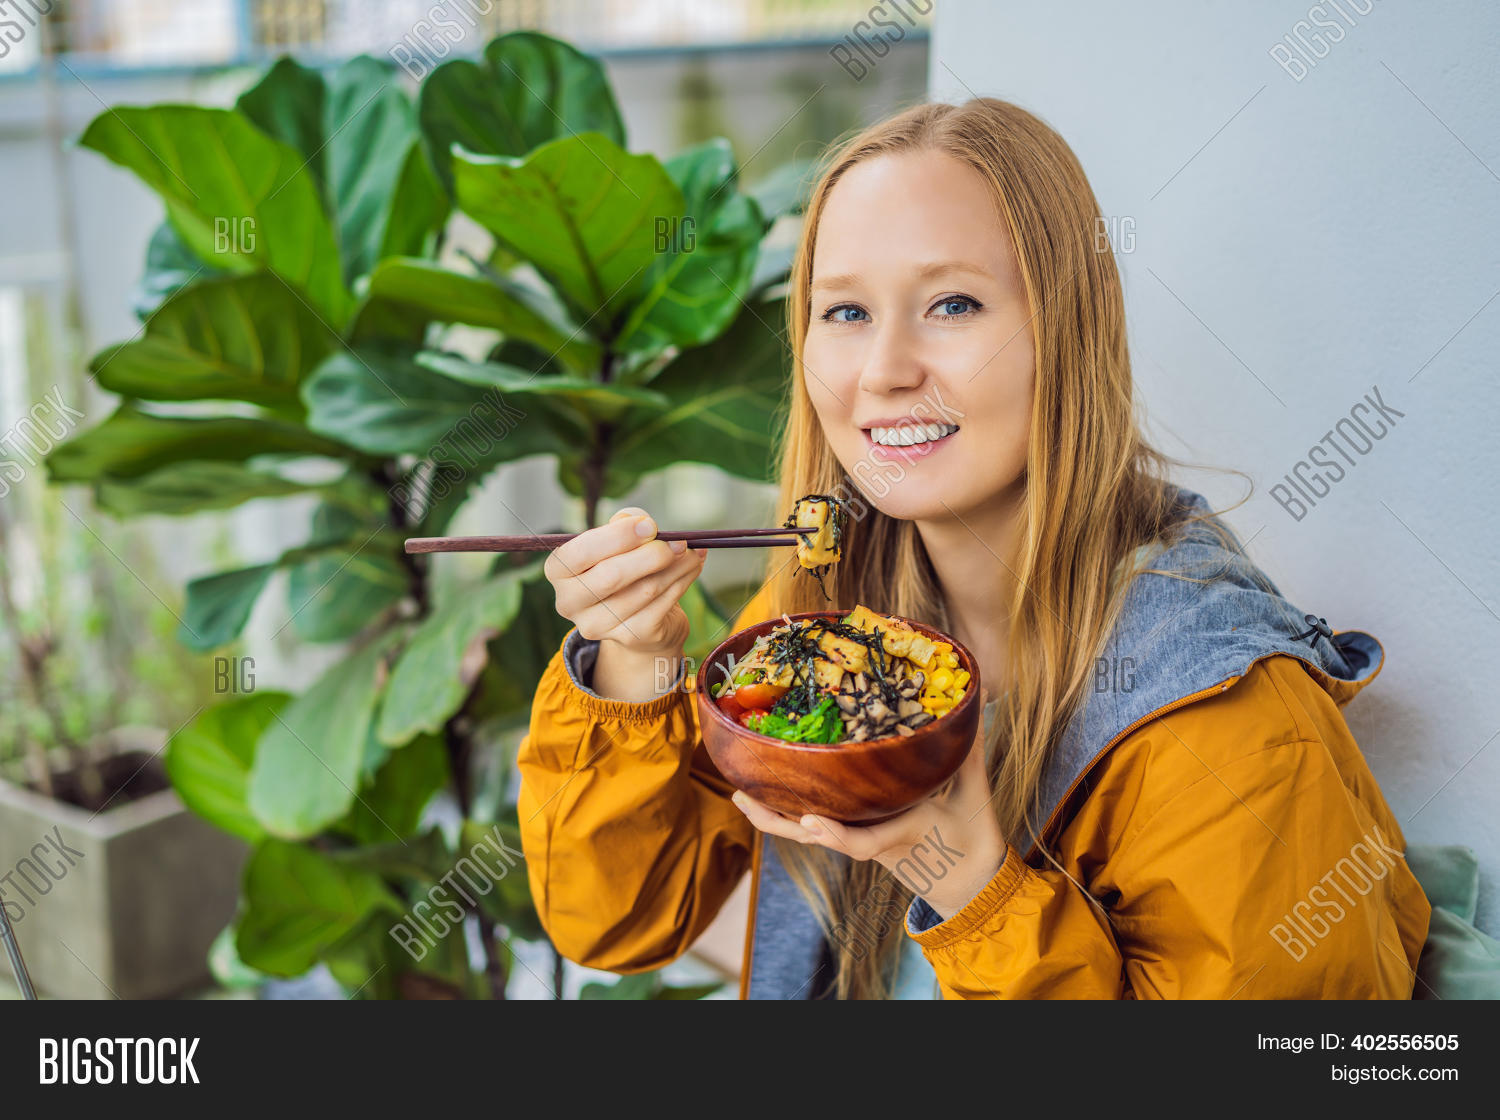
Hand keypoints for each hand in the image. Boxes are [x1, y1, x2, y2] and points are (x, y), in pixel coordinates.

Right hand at [544, 506, 706, 657]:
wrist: (638, 617)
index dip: (617, 537)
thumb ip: (625, 524)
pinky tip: (692, 567)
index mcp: (558, 571)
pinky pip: (662, 605)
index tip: (650, 526)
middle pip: (612, 576)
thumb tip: (646, 525)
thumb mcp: (617, 541)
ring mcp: (597, 625)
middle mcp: (569, 602)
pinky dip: (683, 581)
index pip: (580, 553)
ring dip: (676, 566)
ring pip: (644, 590)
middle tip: (679, 541)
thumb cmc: (622, 567)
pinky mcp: (629, 637)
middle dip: (651, 555)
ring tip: (691, 551)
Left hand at [730, 700, 1004, 920]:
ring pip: (809, 834)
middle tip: (742, 798)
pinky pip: (816, 827)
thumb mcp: (973, 795)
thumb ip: (966, 754)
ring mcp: (862, 840)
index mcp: (899, 836)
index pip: (864, 844)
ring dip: (772, 815)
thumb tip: (969, 710)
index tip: (809, 822)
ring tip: (739, 793)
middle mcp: (871, 841)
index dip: (837, 836)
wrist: (969, 878)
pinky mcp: (858, 836)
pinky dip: (788, 811)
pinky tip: (765, 793)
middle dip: (777, 821)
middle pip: (816, 839)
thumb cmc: (971, 834)